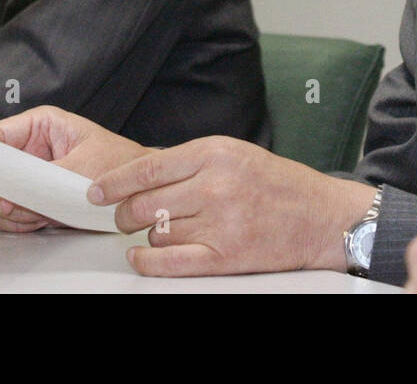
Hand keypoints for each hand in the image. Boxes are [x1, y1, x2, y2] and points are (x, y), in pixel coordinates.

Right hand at [0, 106, 151, 231]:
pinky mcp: (36, 197)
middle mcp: (33, 148)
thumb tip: (15, 191)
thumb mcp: (83, 166)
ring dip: (15, 210)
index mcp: (42, 125)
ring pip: (1, 195)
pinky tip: (42, 219)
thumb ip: (46, 177)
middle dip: (2, 192)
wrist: (142, 188)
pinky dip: (22, 222)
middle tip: (15, 203)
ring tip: (41, 211)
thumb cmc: (123, 164)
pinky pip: (13, 214)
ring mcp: (32, 175)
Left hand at [90, 136, 377, 275]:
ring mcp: (220, 223)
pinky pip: (170, 263)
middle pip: (144, 204)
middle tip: (125, 216)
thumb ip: (190, 161)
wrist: (321, 217)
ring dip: (145, 235)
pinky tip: (140, 256)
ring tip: (154, 232)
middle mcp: (215, 186)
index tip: (95, 192)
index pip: (146, 169)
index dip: (113, 183)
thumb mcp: (234, 153)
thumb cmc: (278, 184)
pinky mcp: (225, 256)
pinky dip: (147, 262)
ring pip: (155, 233)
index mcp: (215, 153)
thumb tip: (140, 177)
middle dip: (125, 213)